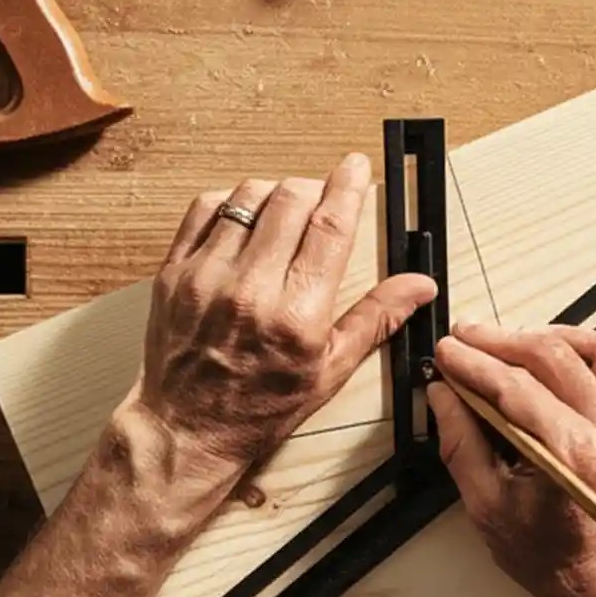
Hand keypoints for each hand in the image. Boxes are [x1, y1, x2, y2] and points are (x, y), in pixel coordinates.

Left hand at [114, 153, 436, 550]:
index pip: (330, 227)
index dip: (349, 187)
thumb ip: (376, 318)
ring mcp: (206, 277)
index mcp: (296, 316)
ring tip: (284, 218)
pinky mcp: (175, 272)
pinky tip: (245, 222)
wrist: (188, 429)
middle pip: (290, 199)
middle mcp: (250, 290)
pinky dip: (231, 203)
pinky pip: (205, 208)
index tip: (358, 167)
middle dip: (314, 190)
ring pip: (248, 196)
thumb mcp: (330, 370)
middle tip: (322, 203)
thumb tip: (421, 284)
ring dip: (275, 195)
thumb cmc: (260, 407)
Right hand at [427, 322, 595, 596]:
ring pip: (593, 347)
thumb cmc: (549, 558)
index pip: (514, 387)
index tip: (446, 349)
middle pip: (552, 356)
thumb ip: (462, 443)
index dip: (473, 362)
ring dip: (544, 336)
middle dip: (500, 340)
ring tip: (505, 343)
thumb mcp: (488, 507)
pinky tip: (550, 355)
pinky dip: (582, 347)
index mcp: (570, 456)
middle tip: (464, 336)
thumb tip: (442, 392)